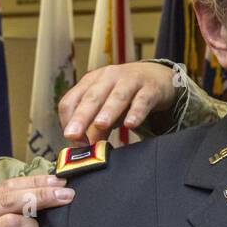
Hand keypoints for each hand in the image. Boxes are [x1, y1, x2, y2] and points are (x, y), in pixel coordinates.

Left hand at [58, 62, 177, 143]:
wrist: (158, 76)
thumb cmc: (127, 94)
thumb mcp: (108, 109)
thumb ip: (97, 129)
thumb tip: (87, 149)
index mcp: (91, 82)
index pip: (72, 100)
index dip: (69, 120)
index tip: (73, 141)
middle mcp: (108, 78)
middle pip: (91, 97)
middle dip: (81, 117)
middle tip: (73, 135)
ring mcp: (130, 81)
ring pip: (117, 96)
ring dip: (107, 111)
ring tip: (100, 126)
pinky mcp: (150, 89)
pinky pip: (142, 101)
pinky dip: (136, 112)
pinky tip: (131, 125)